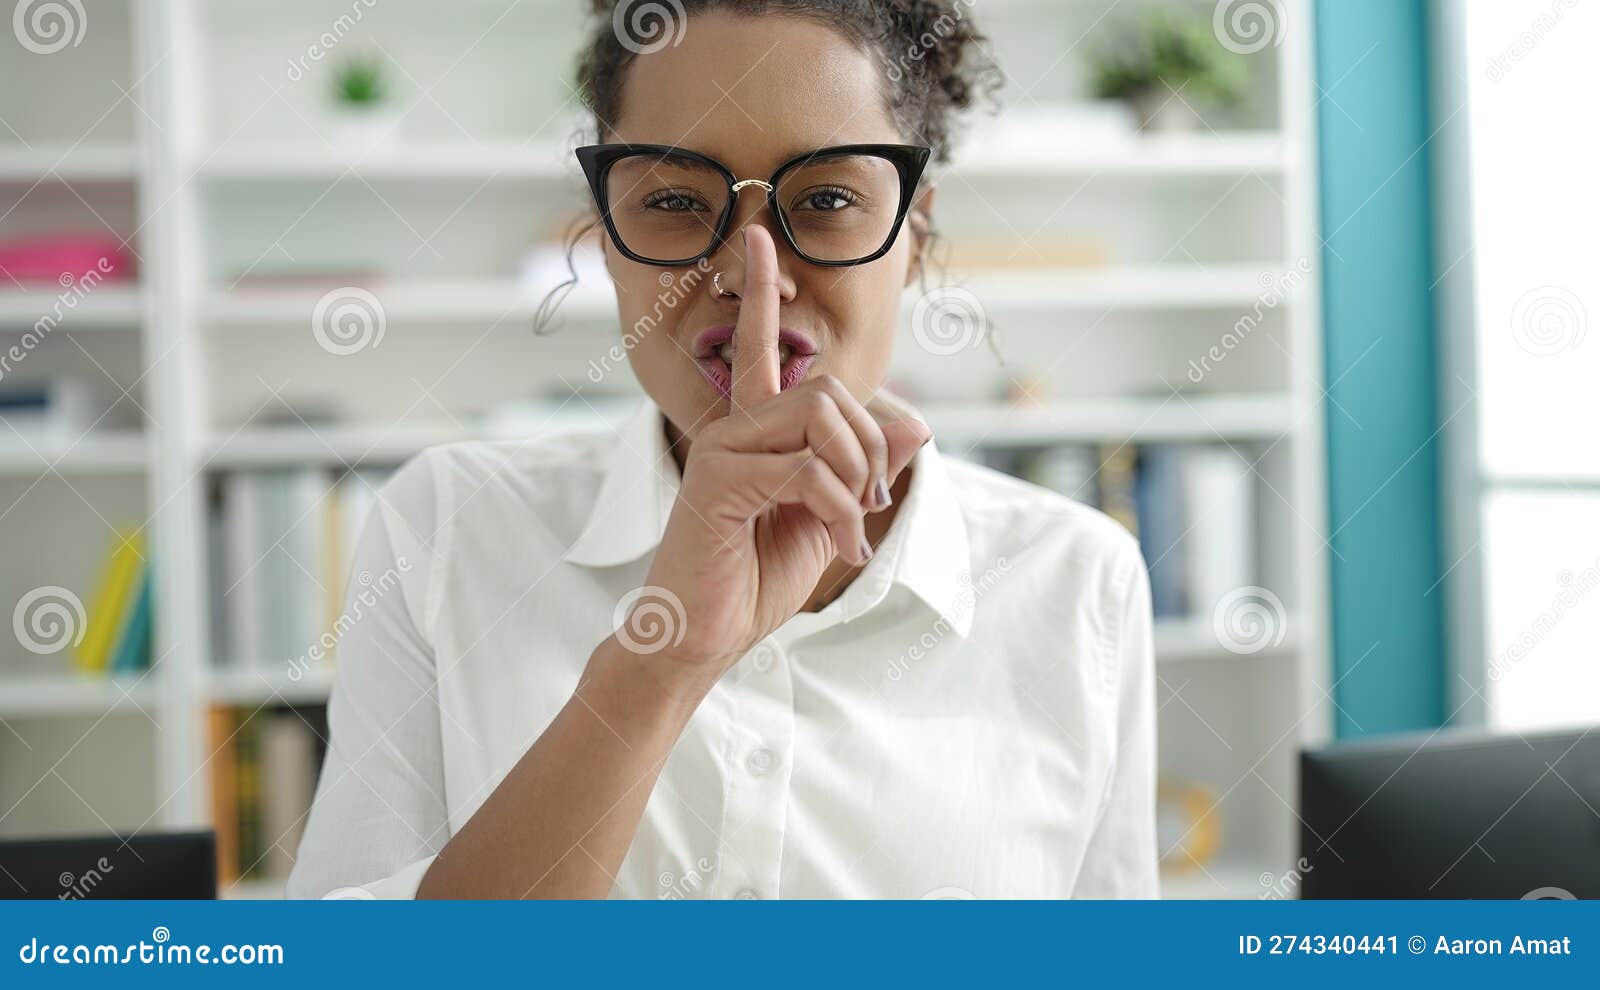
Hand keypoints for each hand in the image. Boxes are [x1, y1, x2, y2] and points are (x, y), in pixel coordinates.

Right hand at [629, 225, 930, 687]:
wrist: (704, 636)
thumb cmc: (756, 579)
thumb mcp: (829, 519)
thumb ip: (864, 471)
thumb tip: (917, 423)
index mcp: (752, 431)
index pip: (756, 345)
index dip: (760, 290)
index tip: (757, 238)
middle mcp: (732, 428)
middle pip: (826, 390)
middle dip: (868, 447)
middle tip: (868, 503)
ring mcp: (720, 449)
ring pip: (820, 418)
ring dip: (855, 477)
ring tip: (848, 526)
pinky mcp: (716, 480)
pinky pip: (806, 470)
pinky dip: (839, 509)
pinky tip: (838, 544)